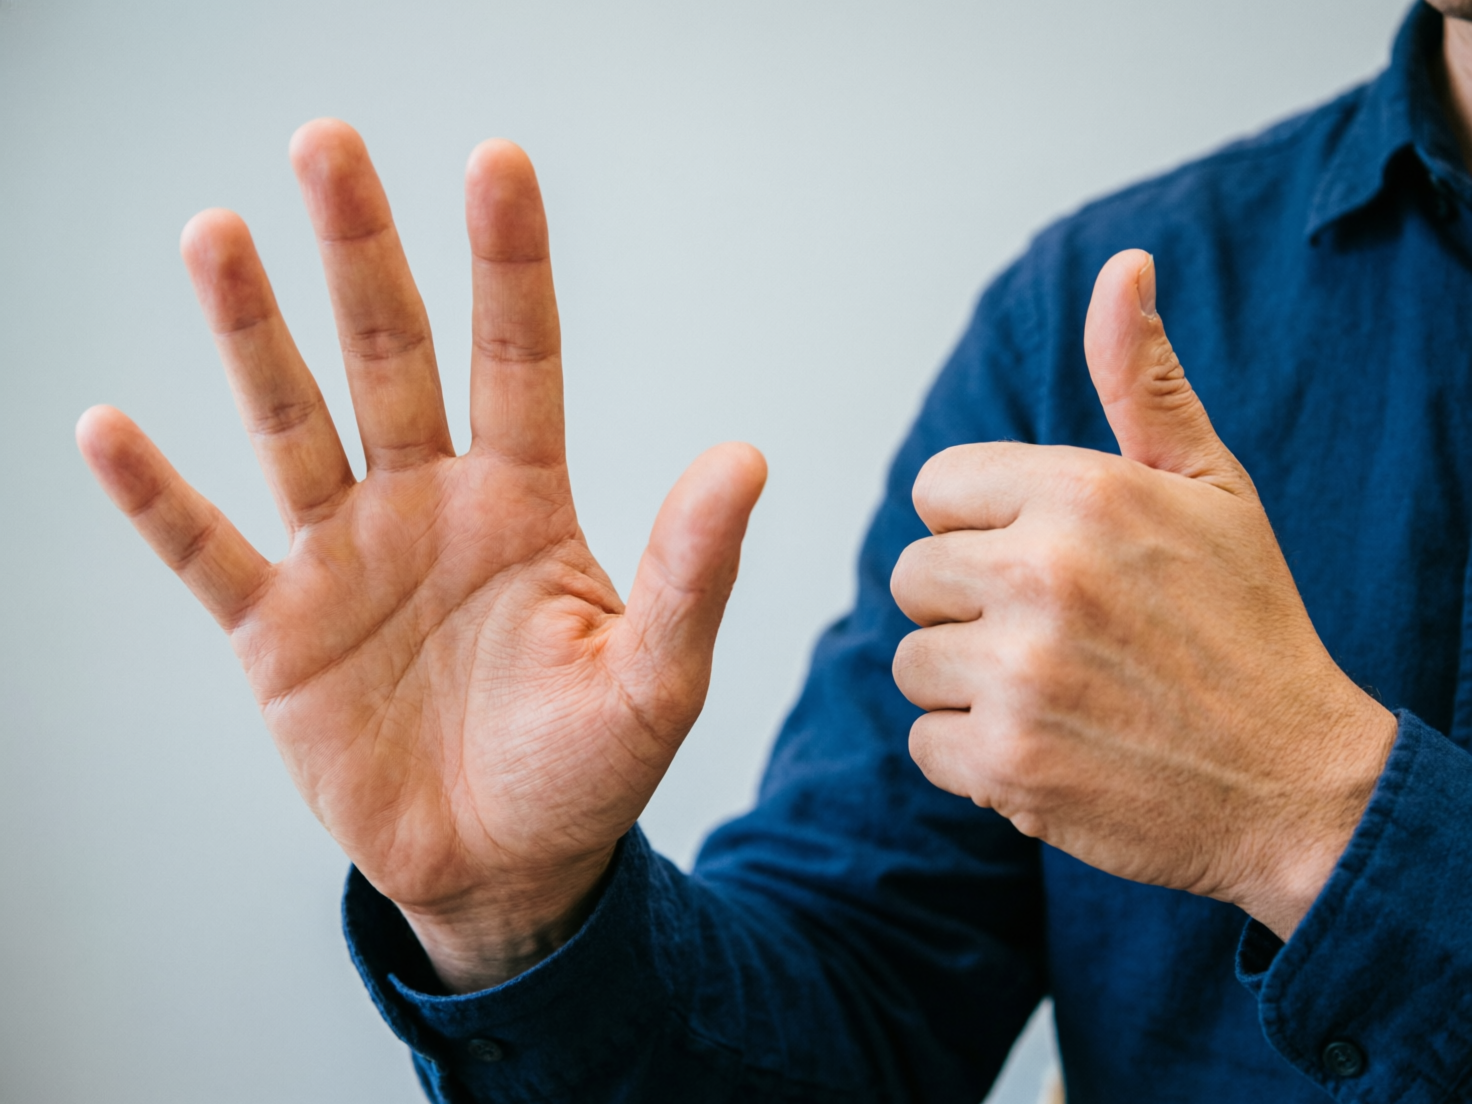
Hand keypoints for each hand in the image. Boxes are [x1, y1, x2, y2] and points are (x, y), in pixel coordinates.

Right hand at [76, 120, 766, 990]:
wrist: (504, 868)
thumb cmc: (586, 770)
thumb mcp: (654, 677)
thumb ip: (690, 571)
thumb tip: (747, 457)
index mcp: (525, 502)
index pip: (518, 356)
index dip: (508, 262)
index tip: (495, 160)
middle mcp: (429, 505)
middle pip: (390, 356)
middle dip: (361, 254)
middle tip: (327, 142)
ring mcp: (346, 560)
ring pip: (292, 424)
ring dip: (252, 335)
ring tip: (217, 235)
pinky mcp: (278, 631)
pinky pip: (205, 552)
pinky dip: (157, 497)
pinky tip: (106, 427)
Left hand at [889, 249, 1395, 939]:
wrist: (1298, 783)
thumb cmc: (1246, 626)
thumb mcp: (1211, 488)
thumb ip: (1143, 382)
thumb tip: (1121, 268)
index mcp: (1081, 492)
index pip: (936, 488)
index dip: (982, 527)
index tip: (1044, 560)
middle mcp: (1042, 574)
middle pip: (912, 575)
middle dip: (968, 605)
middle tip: (1057, 634)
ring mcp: (1021, 675)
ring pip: (913, 662)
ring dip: (968, 684)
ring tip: (1059, 692)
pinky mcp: (1007, 766)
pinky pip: (925, 743)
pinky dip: (975, 757)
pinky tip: (1052, 748)